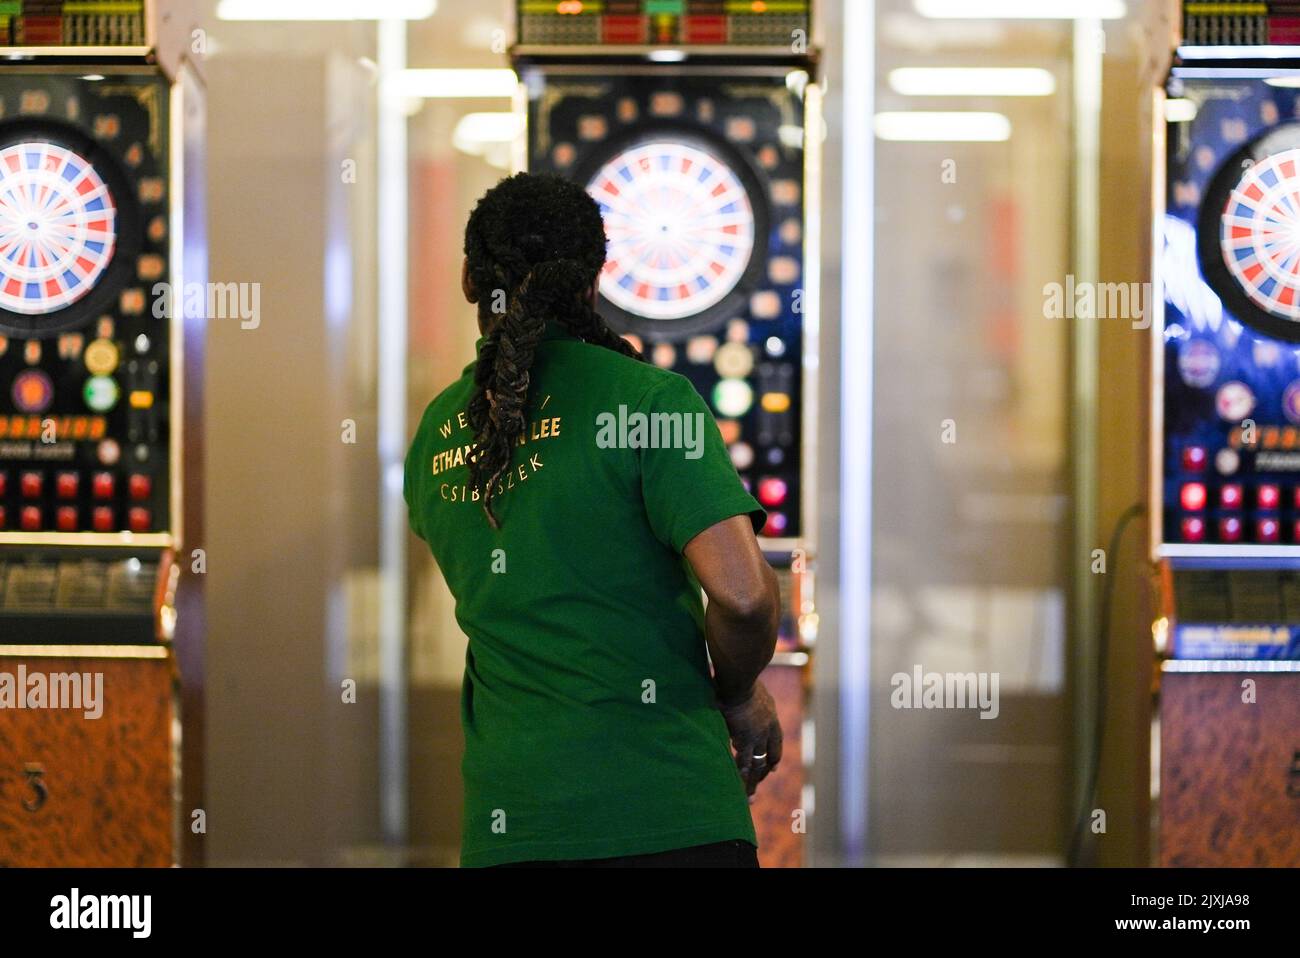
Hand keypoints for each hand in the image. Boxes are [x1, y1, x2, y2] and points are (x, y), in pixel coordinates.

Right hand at [718, 681, 782, 797]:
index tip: (773, 768)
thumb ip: (738, 690)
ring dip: (753, 782)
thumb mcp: (745, 685)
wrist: (740, 678)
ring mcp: (758, 736)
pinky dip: (741, 779)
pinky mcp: (745, 741)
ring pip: (757, 764)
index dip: (773, 754)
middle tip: (761, 785)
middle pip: (769, 755)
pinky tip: (739, 791)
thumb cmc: (738, 675)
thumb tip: (722, 681)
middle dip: (765, 771)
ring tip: (749, 800)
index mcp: (769, 714)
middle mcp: (768, 727)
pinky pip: (744, 765)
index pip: (774, 739)